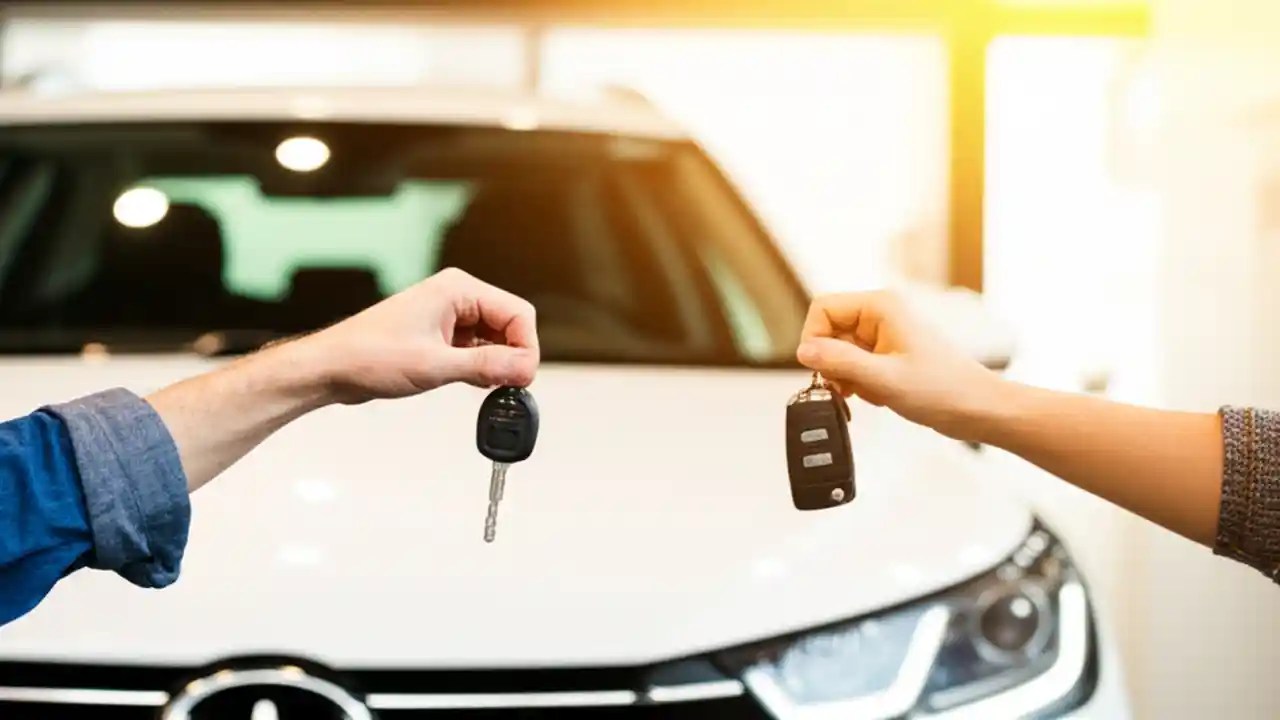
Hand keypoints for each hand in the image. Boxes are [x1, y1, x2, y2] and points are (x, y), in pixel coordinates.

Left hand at [303, 268, 539, 403]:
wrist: (332, 369)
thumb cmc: (368, 356)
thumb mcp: (435, 365)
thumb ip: (486, 366)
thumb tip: (524, 369)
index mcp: (457, 289)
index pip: (517, 313)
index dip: (526, 347)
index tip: (523, 378)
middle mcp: (456, 298)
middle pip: (510, 325)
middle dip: (513, 357)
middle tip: (509, 387)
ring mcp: (448, 317)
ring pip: (495, 340)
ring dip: (497, 365)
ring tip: (487, 388)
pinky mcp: (441, 337)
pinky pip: (477, 350)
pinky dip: (482, 368)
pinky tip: (474, 385)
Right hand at [796, 291, 1001, 440]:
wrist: (977, 408)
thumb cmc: (944, 390)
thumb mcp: (884, 379)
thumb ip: (840, 362)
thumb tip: (803, 351)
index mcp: (881, 306)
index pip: (823, 308)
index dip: (814, 339)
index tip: (821, 369)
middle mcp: (881, 314)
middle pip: (829, 331)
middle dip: (834, 364)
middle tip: (849, 387)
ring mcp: (884, 334)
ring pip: (840, 351)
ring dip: (848, 377)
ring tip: (873, 392)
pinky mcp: (887, 353)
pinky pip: (855, 364)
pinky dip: (859, 383)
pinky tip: (879, 395)